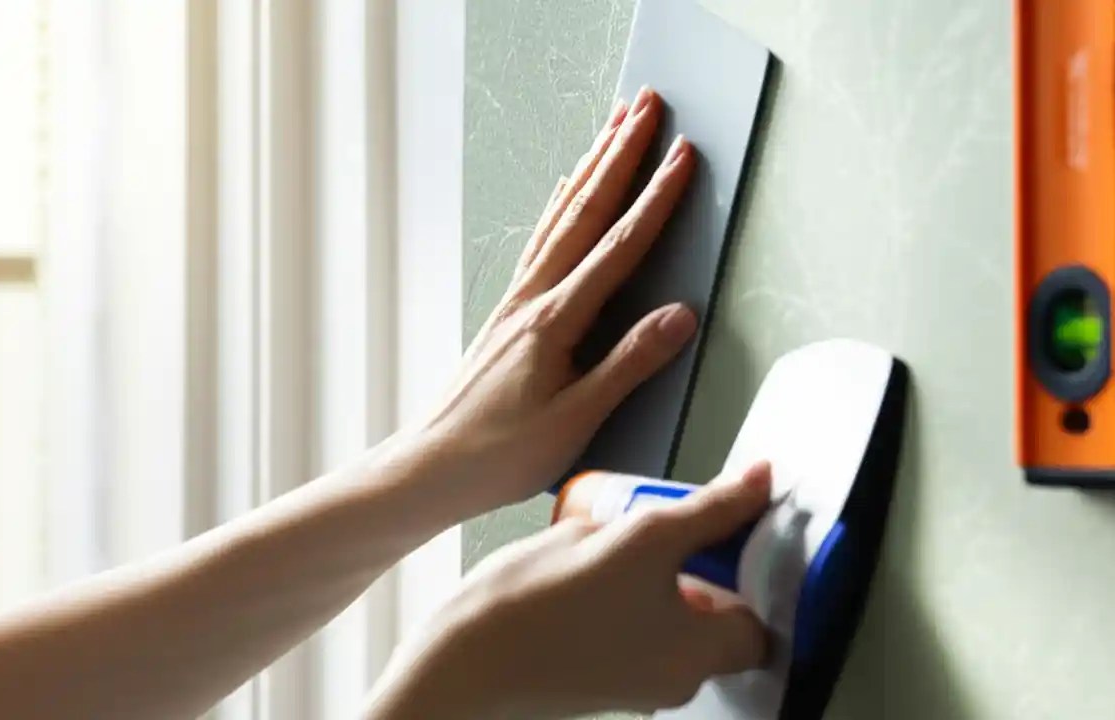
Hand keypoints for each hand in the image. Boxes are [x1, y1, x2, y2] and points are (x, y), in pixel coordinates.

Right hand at [365, 463, 772, 719]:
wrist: (460, 664)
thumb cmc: (533, 606)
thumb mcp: (630, 536)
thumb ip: (702, 512)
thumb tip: (754, 485)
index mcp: (699, 647)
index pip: (762, 605)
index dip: (752, 559)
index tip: (735, 517)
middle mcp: (680, 676)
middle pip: (722, 615)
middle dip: (703, 567)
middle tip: (672, 522)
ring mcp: (643, 686)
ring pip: (679, 624)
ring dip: (666, 584)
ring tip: (622, 542)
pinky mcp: (609, 685)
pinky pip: (642, 637)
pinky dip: (633, 604)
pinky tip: (594, 570)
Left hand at [414, 86, 697, 514]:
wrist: (432, 466)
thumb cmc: (499, 453)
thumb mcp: (576, 418)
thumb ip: (629, 364)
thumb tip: (680, 315)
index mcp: (553, 322)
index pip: (617, 248)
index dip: (654, 200)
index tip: (682, 156)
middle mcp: (532, 300)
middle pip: (584, 212)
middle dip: (619, 154)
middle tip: (645, 104)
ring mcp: (516, 303)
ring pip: (559, 218)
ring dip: (589, 168)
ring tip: (611, 127)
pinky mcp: (508, 315)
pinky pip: (538, 242)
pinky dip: (557, 206)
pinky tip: (564, 190)